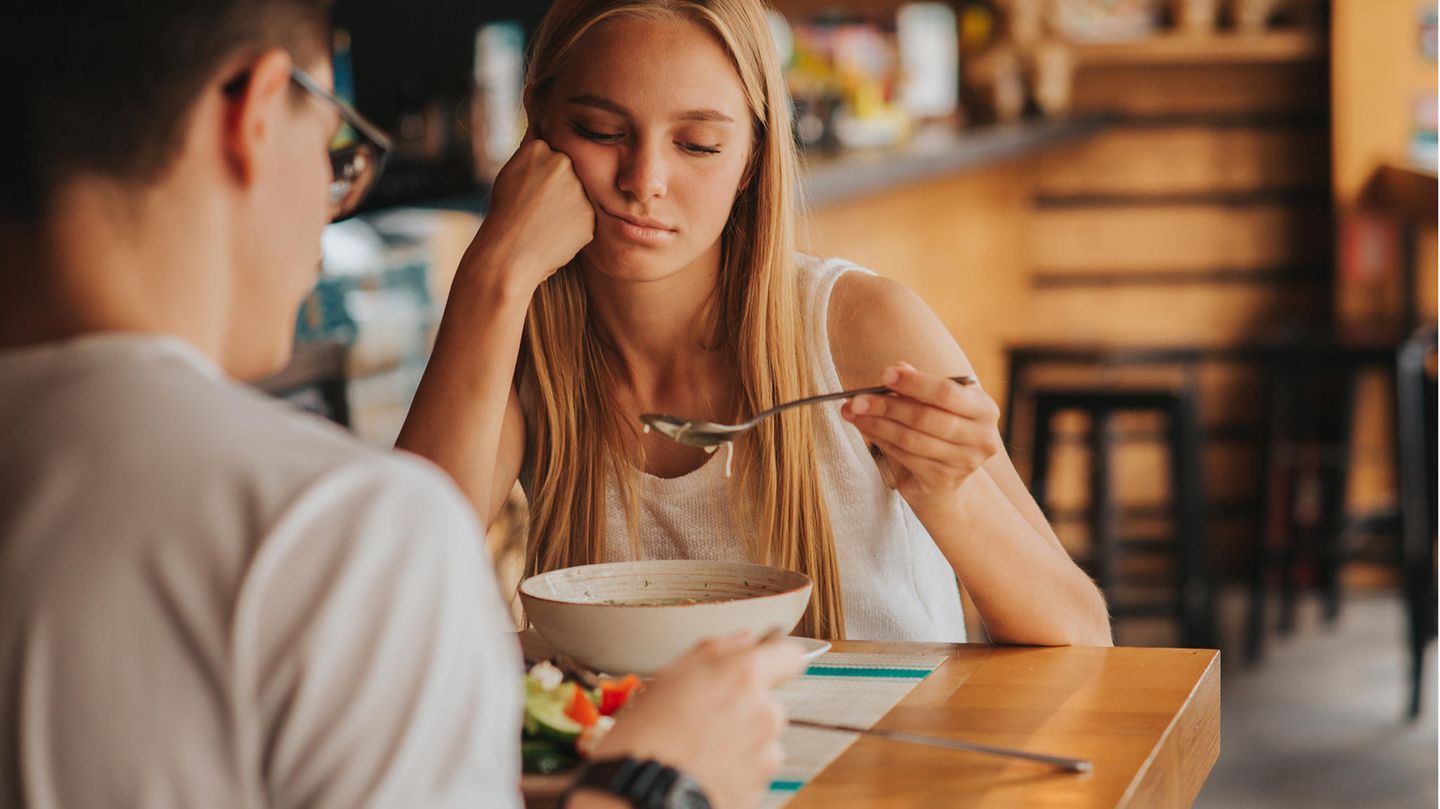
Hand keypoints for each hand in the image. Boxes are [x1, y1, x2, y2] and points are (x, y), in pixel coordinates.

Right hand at [463, 127, 593, 291]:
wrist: (508, 257)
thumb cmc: (504, 215)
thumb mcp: (510, 171)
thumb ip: (532, 149)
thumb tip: (541, 117)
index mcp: (539, 148)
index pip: (550, 155)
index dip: (539, 176)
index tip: (530, 191)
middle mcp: (562, 163)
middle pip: (568, 173)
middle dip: (557, 190)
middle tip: (537, 210)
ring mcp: (579, 189)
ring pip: (579, 196)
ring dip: (567, 208)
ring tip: (544, 224)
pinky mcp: (591, 215)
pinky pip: (585, 218)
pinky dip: (573, 227)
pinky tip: (555, 235)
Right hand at [590, 632, 804, 808]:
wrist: (638, 799)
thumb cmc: (644, 738)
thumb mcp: (667, 678)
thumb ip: (714, 652)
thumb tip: (745, 639)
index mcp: (743, 677)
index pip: (790, 654)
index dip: (776, 657)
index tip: (763, 662)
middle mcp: (764, 712)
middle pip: (769, 701)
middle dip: (744, 707)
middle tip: (703, 718)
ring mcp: (766, 754)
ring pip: (761, 738)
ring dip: (739, 740)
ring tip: (698, 750)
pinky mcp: (760, 788)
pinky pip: (753, 770)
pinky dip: (734, 770)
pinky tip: (703, 770)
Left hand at [840, 362, 1003, 512]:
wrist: (945, 479)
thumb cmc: (939, 429)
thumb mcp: (936, 403)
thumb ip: (919, 384)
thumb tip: (897, 368)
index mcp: (984, 409)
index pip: (947, 392)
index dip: (914, 383)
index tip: (884, 375)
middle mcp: (981, 438)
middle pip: (925, 417)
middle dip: (886, 405)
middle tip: (856, 399)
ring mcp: (963, 463)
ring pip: (910, 438)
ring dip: (876, 423)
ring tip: (852, 412)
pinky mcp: (942, 480)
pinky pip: (903, 456)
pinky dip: (880, 440)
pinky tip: (865, 429)